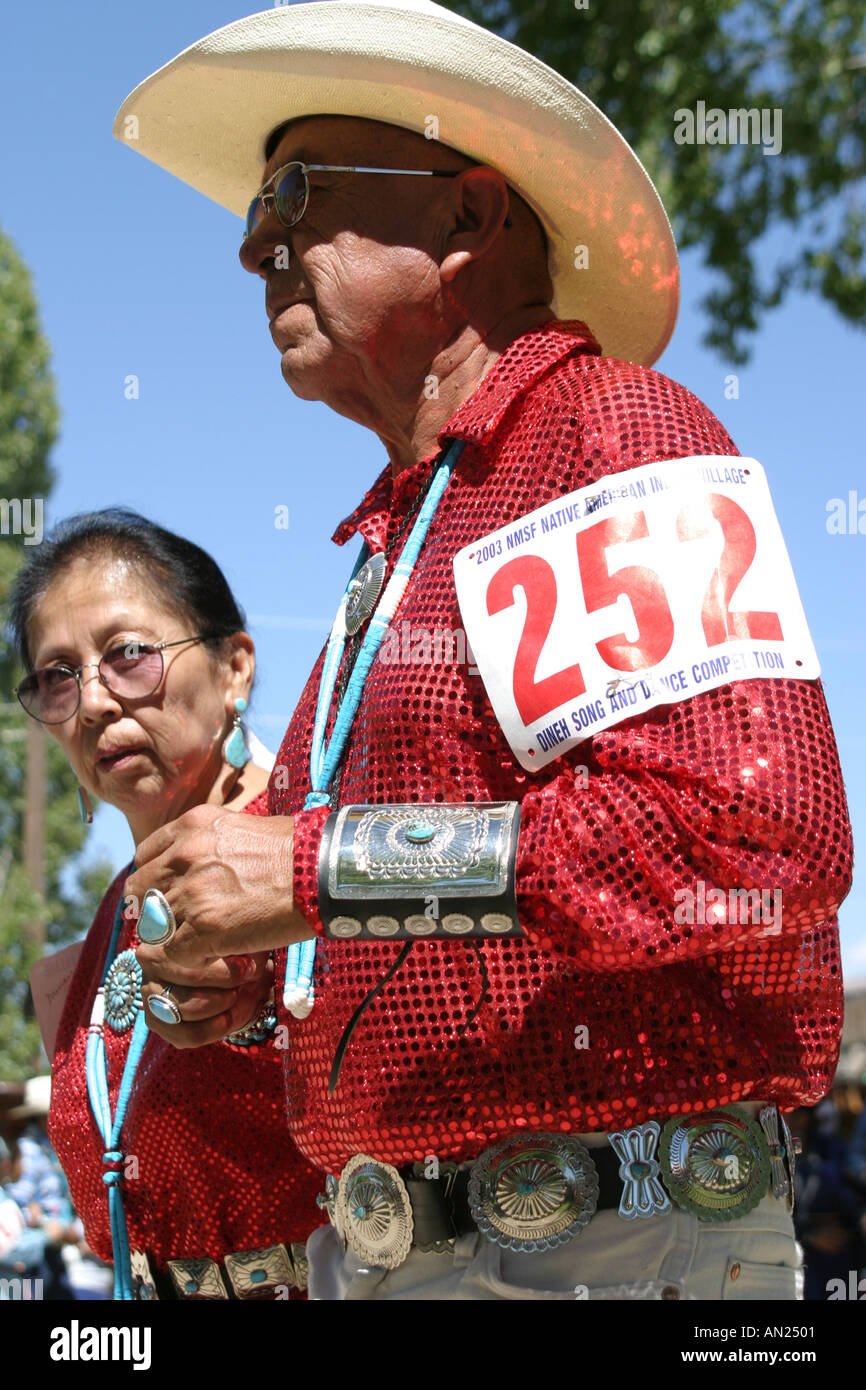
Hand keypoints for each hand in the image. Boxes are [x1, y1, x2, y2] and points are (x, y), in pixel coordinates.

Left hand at [127, 805, 314, 1047]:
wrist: (325, 872)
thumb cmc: (299, 853)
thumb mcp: (243, 830)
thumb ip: (210, 847)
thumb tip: (198, 872)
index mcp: (192, 825)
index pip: (144, 856)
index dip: (154, 880)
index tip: (169, 895)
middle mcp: (184, 853)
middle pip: (140, 891)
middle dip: (156, 910)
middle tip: (182, 926)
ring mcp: (190, 891)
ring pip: (152, 927)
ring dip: (175, 940)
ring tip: (205, 947)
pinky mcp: (202, 927)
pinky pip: (171, 955)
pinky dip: (189, 963)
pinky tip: (217, 959)